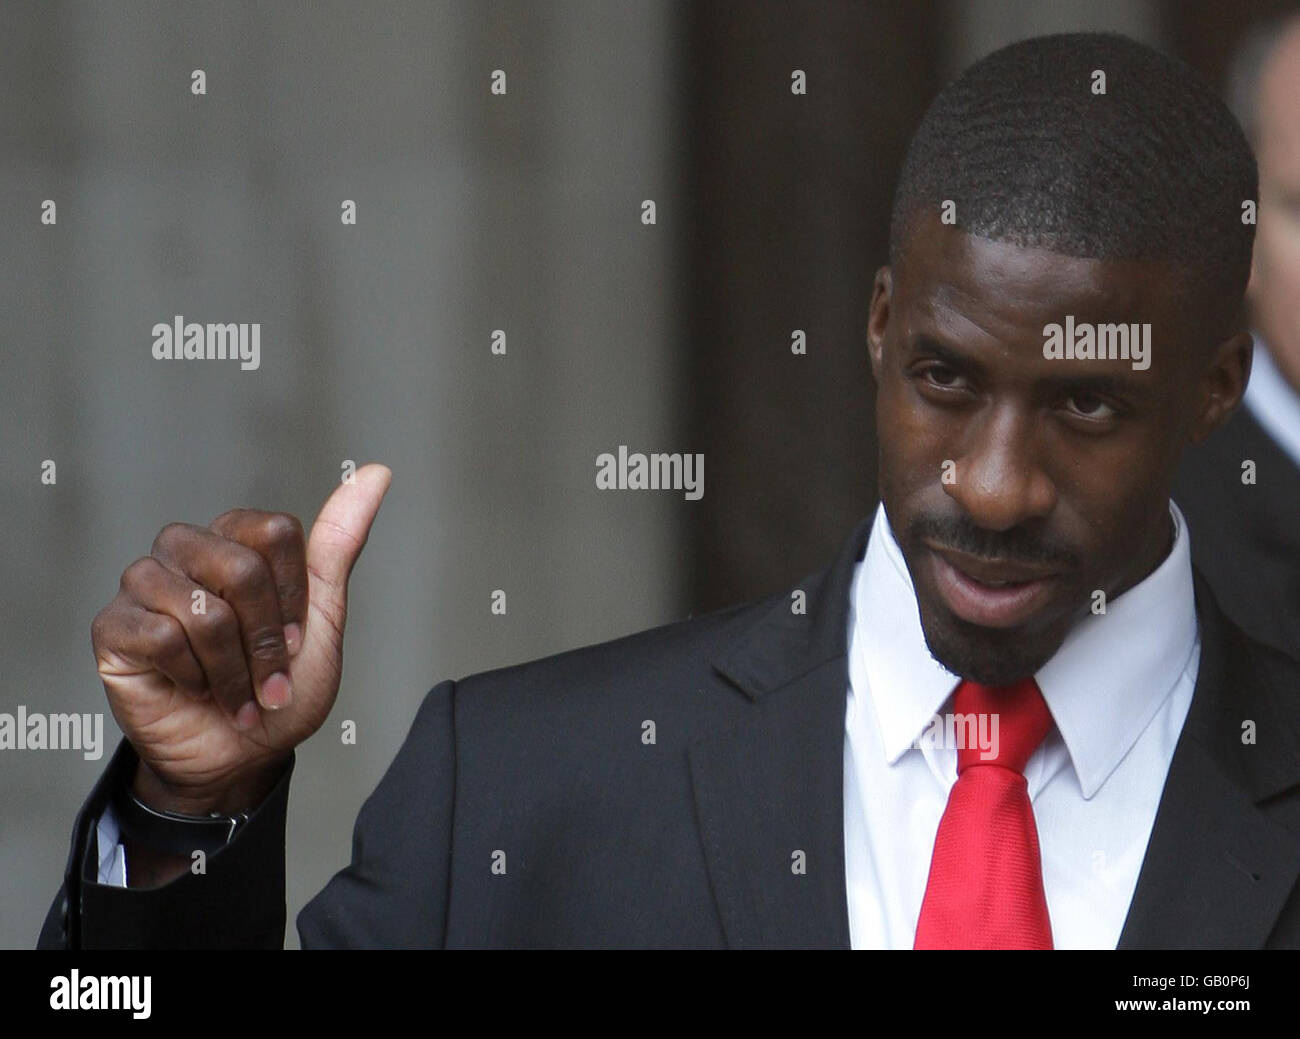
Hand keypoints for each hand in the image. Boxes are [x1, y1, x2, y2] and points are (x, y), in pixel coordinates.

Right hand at [91, 464, 391, 815]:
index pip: (275, 531)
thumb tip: (377, 473)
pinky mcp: (113, 625)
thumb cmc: (279, 689)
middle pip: (242, 568)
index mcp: (236, 540)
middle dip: (266, 639)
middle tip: (268, 678)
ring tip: (233, 692)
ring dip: (232, 668)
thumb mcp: (323, 618)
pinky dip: (193, 677)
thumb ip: (339, 545)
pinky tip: (192, 690)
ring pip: (203, 607)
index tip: (296, 640)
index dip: (294, 597)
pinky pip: (162, 636)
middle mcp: (187, 549)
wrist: (240, 758)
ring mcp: (145, 583)